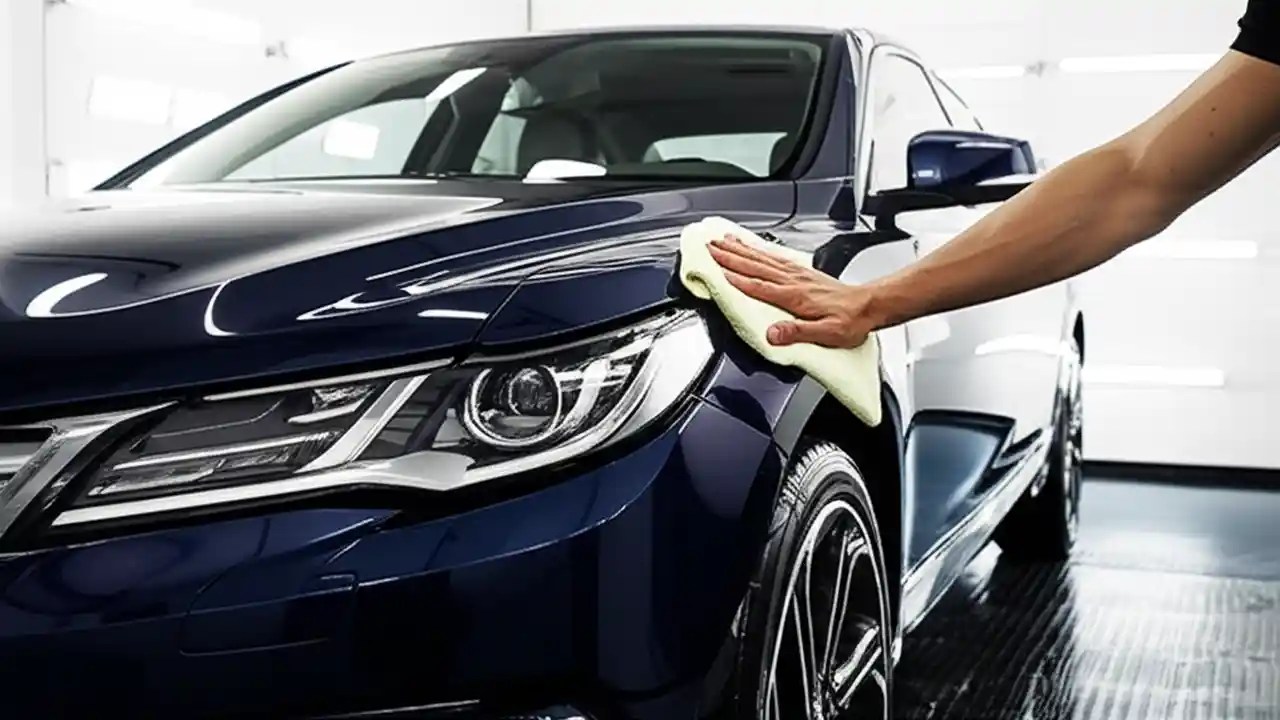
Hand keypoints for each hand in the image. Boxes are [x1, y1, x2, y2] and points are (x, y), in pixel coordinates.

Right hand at [707, 234, 879, 347]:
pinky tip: (752, 246)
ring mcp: (798, 274)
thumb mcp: (826, 334)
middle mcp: (794, 281)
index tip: (717, 270)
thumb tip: (772, 334)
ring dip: (741, 249)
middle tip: (710, 246)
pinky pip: (776, 257)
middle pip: (755, 266)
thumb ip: (797, 333)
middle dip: (730, 256)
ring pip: (763, 258)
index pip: (759, 286)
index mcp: (795, 297)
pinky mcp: (803, 272)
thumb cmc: (849, 322)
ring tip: (724, 241)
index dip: (737, 279)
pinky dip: (760, 250)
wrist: (869, 307)